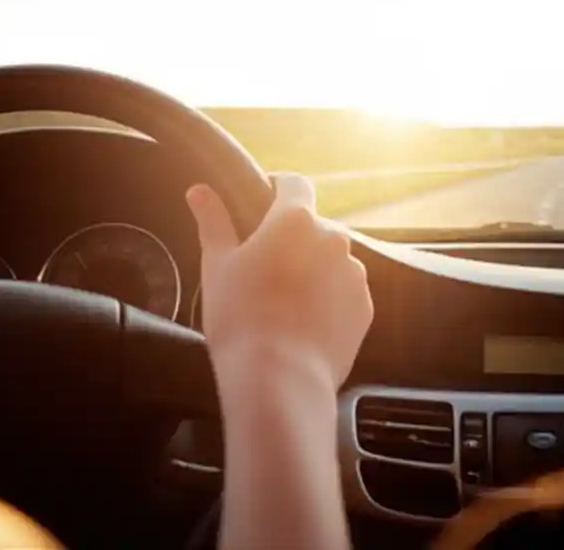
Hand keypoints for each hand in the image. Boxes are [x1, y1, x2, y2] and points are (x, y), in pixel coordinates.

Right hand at [186, 172, 372, 393]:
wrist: (280, 379)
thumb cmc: (241, 318)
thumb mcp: (217, 265)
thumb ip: (213, 222)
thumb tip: (199, 191)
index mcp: (295, 220)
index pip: (294, 184)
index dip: (278, 187)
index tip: (263, 200)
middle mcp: (333, 239)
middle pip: (312, 226)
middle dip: (292, 238)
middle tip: (264, 268)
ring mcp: (354, 273)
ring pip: (331, 259)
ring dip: (313, 268)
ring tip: (284, 301)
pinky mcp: (364, 307)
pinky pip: (344, 291)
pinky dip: (329, 298)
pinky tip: (304, 322)